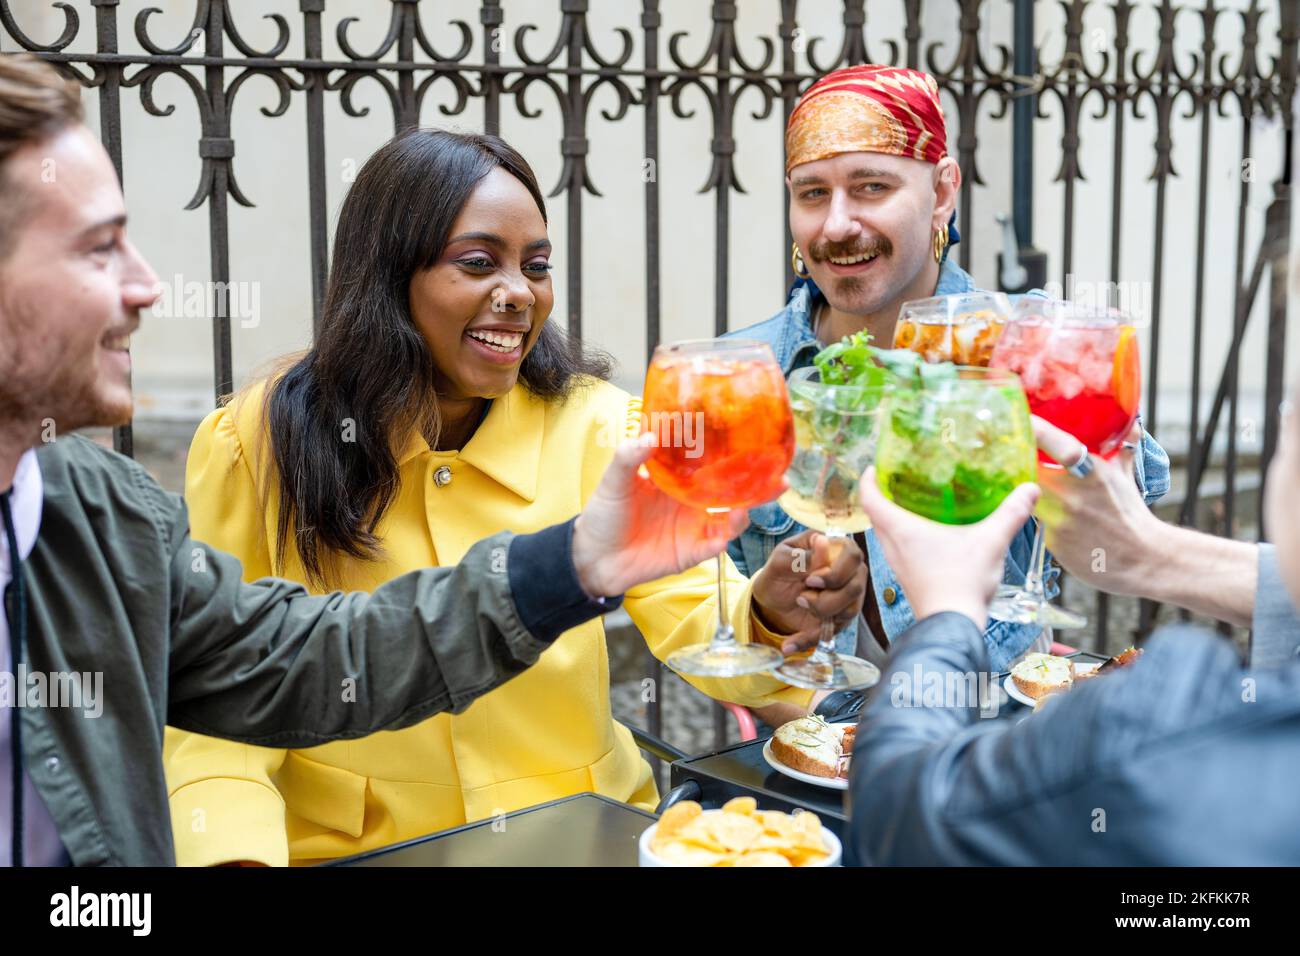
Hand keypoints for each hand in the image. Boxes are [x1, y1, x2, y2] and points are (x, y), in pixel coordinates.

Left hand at [572, 436, 748, 597]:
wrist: (593, 556)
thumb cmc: (604, 515)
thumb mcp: (614, 481)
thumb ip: (628, 457)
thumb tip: (649, 436)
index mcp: (679, 480)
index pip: (712, 465)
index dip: (733, 456)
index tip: (754, 443)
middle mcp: (692, 502)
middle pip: (731, 494)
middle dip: (756, 488)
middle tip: (777, 478)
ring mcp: (693, 529)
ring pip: (728, 522)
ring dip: (741, 516)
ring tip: (743, 509)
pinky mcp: (689, 553)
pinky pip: (710, 548)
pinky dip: (718, 544)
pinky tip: (721, 539)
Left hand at [751, 529, 866, 652]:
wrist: (771, 598)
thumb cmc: (779, 571)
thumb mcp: (781, 560)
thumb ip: (802, 555)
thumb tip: (823, 544)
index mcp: (836, 548)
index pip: (853, 556)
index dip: (836, 572)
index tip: (811, 580)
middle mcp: (849, 571)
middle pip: (855, 587)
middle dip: (827, 597)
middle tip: (802, 596)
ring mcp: (848, 595)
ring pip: (850, 610)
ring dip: (820, 612)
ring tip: (800, 602)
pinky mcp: (840, 617)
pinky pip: (834, 631)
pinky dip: (810, 638)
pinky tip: (790, 643)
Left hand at [858, 467, 1038, 626]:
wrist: (953, 624)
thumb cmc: (962, 583)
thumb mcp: (990, 542)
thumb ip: (1010, 514)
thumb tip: (1030, 489)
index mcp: (901, 530)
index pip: (870, 499)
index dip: (868, 480)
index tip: (873, 467)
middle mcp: (892, 546)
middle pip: (875, 515)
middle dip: (880, 495)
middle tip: (895, 480)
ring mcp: (898, 564)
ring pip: (884, 534)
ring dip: (890, 517)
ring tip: (909, 503)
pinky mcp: (907, 577)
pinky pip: (896, 549)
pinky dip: (901, 536)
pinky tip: (926, 535)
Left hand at [1032, 418, 1161, 596]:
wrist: (1144, 559)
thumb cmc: (1130, 513)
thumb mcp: (1124, 475)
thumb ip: (1117, 448)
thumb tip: (1128, 423)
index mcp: (1092, 474)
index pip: (1062, 447)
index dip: (1039, 431)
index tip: (1025, 419)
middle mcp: (1073, 497)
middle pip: (1030, 472)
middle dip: (1022, 463)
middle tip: (1015, 456)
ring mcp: (1060, 522)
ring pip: (1028, 498)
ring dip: (1028, 492)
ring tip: (1037, 491)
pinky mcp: (1053, 543)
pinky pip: (1036, 523)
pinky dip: (1038, 518)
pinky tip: (1050, 520)